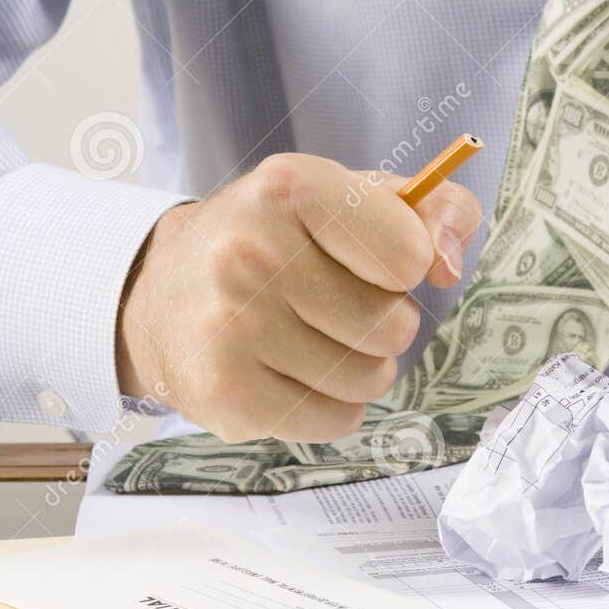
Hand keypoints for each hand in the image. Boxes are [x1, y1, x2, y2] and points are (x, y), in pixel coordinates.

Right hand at [116, 154, 481, 441]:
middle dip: (383, 325)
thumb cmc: (275, 242)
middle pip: (394, 326)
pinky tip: (290, 376)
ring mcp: (230, 326)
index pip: (409, 254)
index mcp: (288, 186)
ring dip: (360, 370)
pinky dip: (330, 408)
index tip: (368, 260)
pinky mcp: (224, 393)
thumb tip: (449, 264)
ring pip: (370, 379)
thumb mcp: (348, 197)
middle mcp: (249, 251)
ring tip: (313, 341)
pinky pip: (335, 421)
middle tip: (334, 307)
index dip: (403, 266)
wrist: (159, 293)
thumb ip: (431, 209)